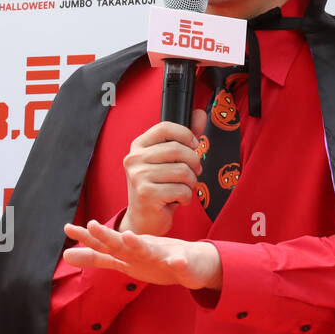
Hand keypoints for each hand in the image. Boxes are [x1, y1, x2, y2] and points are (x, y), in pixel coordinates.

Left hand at [62, 218, 222, 289]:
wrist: (193, 262)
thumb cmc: (154, 258)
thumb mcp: (121, 260)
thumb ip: (95, 258)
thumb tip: (64, 256)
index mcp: (128, 250)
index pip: (103, 244)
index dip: (86, 238)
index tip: (67, 228)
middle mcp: (142, 249)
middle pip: (122, 244)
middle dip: (108, 236)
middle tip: (92, 225)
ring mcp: (162, 255)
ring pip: (150, 249)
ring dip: (139, 243)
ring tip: (128, 237)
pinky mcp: (182, 264)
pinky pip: (180, 264)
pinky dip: (178, 263)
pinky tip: (176, 262)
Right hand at [118, 110, 208, 236]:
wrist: (144, 219)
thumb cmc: (157, 188)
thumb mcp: (168, 161)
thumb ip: (184, 138)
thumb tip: (200, 114)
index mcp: (138, 146)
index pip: (165, 128)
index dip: (186, 135)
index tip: (194, 146)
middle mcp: (134, 159)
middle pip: (177, 149)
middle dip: (193, 163)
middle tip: (194, 174)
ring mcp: (138, 177)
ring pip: (182, 171)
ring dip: (191, 183)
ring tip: (184, 188)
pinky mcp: (146, 194)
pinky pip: (180, 190)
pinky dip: (186, 198)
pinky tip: (177, 201)